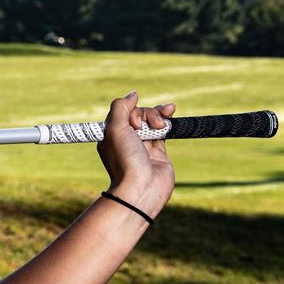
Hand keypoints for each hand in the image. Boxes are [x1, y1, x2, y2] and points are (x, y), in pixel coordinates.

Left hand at [95, 91, 175, 217]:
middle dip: (145, 114)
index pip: (123, 112)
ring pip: (151, 120)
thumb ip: (121, 107)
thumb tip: (133, 94)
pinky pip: (163, 130)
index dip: (131, 111)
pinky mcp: (159, 150)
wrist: (142, 188)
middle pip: (138, 114)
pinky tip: (171, 111)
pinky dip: (166, 120)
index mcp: (111, 136)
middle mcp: (126, 140)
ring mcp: (143, 145)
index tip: (133, 122)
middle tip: (143, 127)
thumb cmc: (125, 160)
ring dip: (157, 115)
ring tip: (161, 123)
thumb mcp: (115, 128)